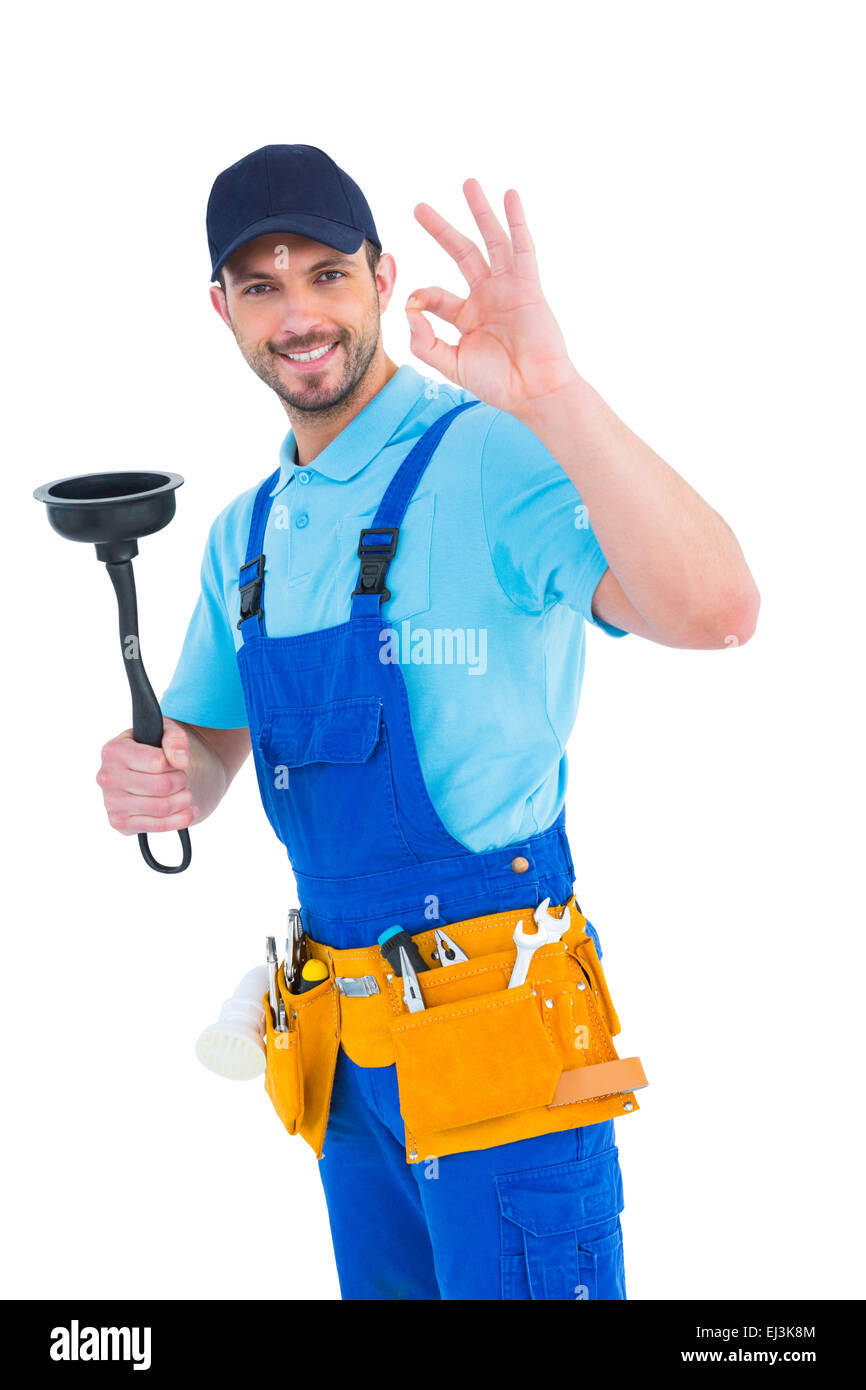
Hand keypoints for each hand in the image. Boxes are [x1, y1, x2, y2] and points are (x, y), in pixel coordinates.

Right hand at [96, 716, 197, 835]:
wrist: (141, 771)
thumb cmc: (152, 748)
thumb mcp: (164, 732)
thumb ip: (175, 739)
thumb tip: (181, 761)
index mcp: (113, 751)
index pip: (158, 762)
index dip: (175, 763)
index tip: (176, 762)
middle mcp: (107, 777)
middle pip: (162, 786)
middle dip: (181, 781)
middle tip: (182, 778)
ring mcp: (111, 802)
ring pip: (162, 807)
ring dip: (184, 800)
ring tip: (185, 792)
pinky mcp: (120, 822)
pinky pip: (158, 826)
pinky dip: (181, 819)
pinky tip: (189, 810)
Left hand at [405, 179, 579, 418]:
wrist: (534, 391)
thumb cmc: (498, 383)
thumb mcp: (451, 364)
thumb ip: (424, 341)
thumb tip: (409, 308)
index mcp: (467, 316)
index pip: (436, 295)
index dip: (421, 297)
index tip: (415, 305)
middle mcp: (486, 297)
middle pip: (460, 253)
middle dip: (440, 230)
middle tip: (419, 207)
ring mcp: (508, 288)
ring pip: (491, 241)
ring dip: (480, 212)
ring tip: (468, 184)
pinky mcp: (528, 285)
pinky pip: (522, 247)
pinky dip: (516, 221)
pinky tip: (510, 196)